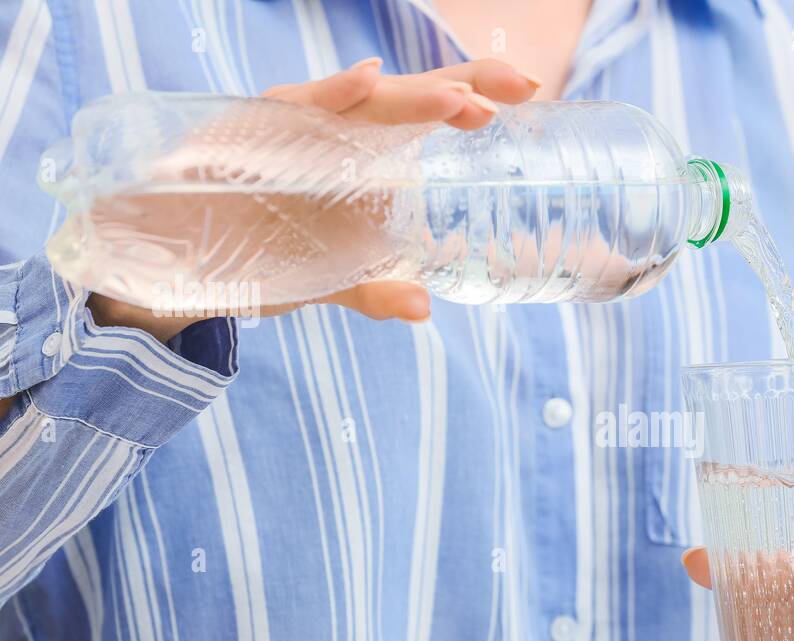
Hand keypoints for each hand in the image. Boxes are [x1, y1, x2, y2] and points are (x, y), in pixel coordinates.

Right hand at [90, 57, 539, 340]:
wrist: (168, 254)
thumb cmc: (254, 249)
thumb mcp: (326, 278)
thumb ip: (373, 289)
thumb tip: (423, 308)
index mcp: (364, 156)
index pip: (429, 117)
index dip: (477, 95)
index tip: (533, 90)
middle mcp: (336, 132)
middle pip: (408, 99)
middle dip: (462, 88)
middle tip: (518, 87)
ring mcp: (295, 127)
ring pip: (361, 102)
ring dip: (411, 99)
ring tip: (460, 101)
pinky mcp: (249, 130)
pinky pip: (291, 109)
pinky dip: (325, 97)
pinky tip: (362, 86)